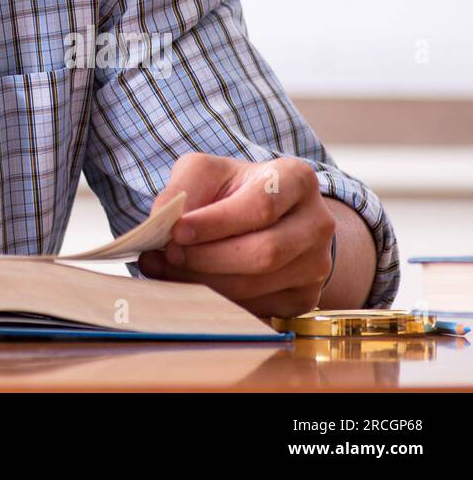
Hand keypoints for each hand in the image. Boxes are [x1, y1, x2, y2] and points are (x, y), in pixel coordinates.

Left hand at [137, 152, 336, 316]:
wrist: (271, 217)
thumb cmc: (234, 189)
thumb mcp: (207, 172)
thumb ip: (182, 188)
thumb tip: (162, 219)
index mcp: (296, 179)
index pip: (260, 206)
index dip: (216, 223)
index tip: (177, 231)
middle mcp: (316, 223)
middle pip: (263, 252)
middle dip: (207, 258)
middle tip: (169, 254)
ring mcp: (316, 265)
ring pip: (257, 285)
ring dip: (205, 282)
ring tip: (168, 269)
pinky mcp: (305, 297)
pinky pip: (257, 307)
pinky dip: (218, 300)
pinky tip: (192, 285)